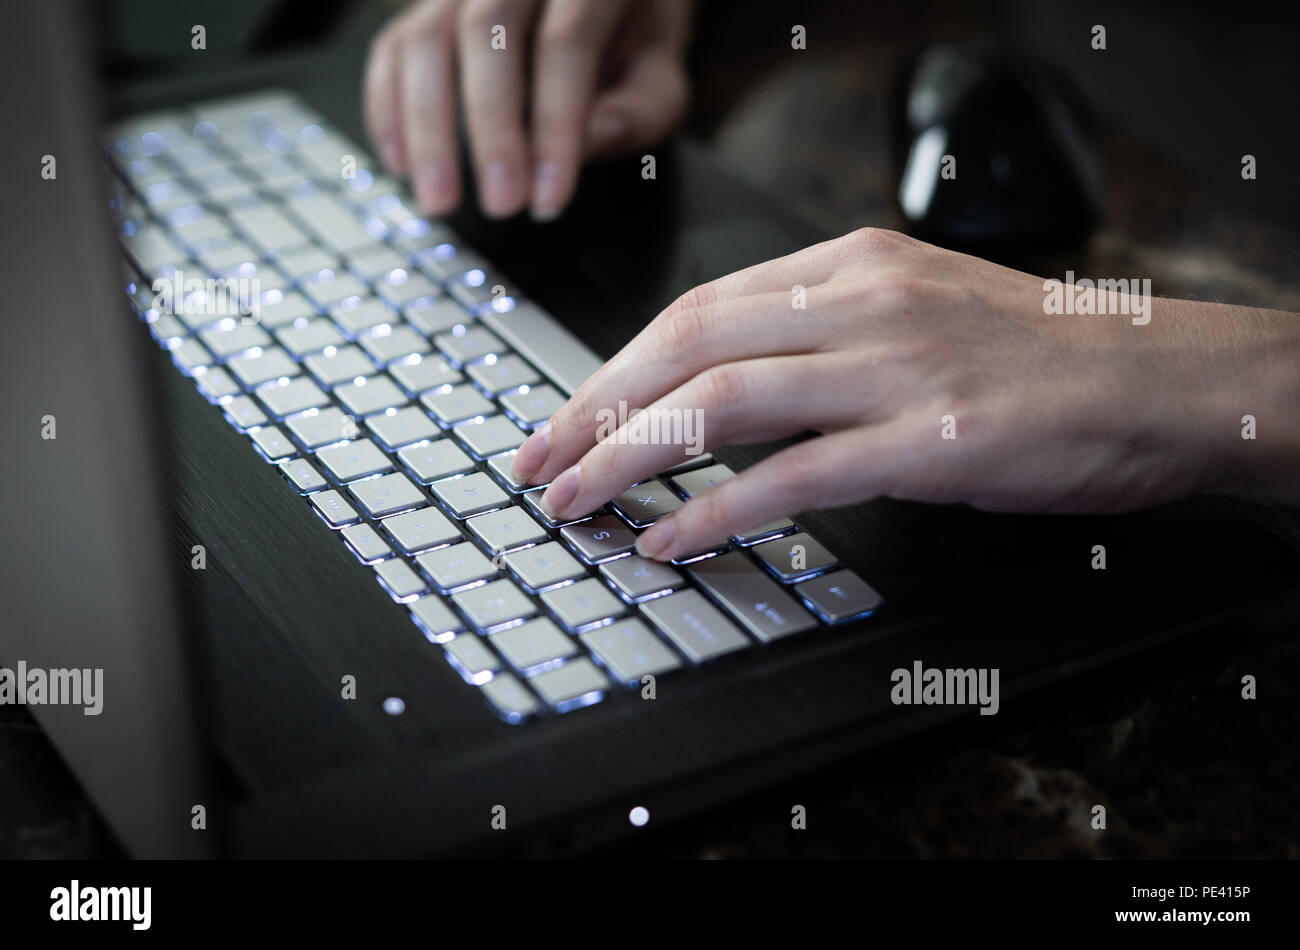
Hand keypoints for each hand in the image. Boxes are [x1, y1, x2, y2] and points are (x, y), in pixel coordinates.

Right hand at [364, 0, 692, 219]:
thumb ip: (641, 108)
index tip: (550, 199)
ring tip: (438, 200)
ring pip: (425, 39)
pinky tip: (402, 166)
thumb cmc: (631, 32)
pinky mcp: (424, 8)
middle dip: (492, 129)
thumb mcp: (661, 69)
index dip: (555, 126)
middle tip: (501, 204)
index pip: (566, 43)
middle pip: (488, 33)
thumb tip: (588, 139)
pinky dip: (388, 111)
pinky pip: (392, 51)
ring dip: (426, 128)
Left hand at [510, 227, 1299, 560]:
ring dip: (630, 457)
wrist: (1157, 379)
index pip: (695, 307)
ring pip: (720, 403)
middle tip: (539, 462)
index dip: (615, 367)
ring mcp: (893, 367)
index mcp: (850, 265)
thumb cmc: (1035, 357)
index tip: (566, 414)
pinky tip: (671, 540)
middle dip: (593, 409)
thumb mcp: (914, 310)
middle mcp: (861, 302)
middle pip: (685, 344)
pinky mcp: (927, 441)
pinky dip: (715, 510)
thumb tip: (717, 385)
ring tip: (578, 503)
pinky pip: (791, 475)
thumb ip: (819, 333)